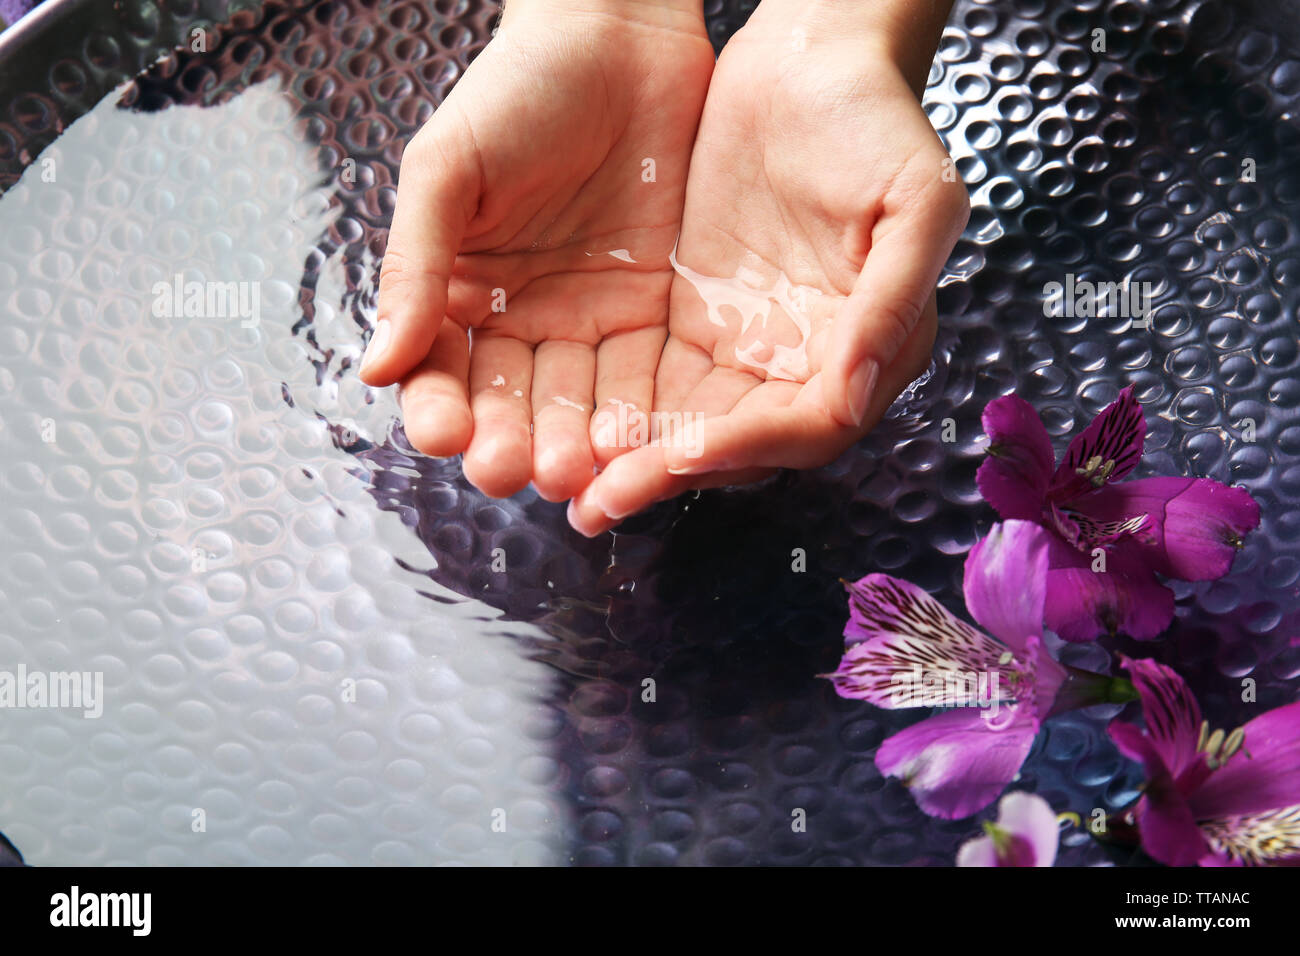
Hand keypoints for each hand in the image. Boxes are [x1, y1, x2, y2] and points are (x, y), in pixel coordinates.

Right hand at [360, 0, 713, 501]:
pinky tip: (631, 446)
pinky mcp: (652, 312)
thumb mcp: (448, 172)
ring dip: (573, 444)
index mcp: (459, 292)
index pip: (440, 371)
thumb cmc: (518, 90)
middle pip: (510, 402)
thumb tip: (373, 366)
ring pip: (576, 402)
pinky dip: (635, 415)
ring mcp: (588, 321)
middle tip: (512, 472)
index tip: (444, 436)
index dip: (440, 409)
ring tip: (575, 475)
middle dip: (509, 442)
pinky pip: (642, 377)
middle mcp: (520, 320)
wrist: (620, 39)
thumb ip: (414, 268)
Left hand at [568, 1, 968, 534]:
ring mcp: (748, 348)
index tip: (680, 454)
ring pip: (692, 426)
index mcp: (871, 349)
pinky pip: (656, 384)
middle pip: (741, 443)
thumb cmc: (874, 120)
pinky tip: (573, 430)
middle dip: (672, 475)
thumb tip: (856, 396)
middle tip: (601, 504)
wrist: (807, 60)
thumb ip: (892, 300)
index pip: (808, 426)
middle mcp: (809, 364)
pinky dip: (621, 413)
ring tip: (575, 490)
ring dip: (637, 462)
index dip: (746, 447)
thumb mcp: (914, 201)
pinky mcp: (696, 324)